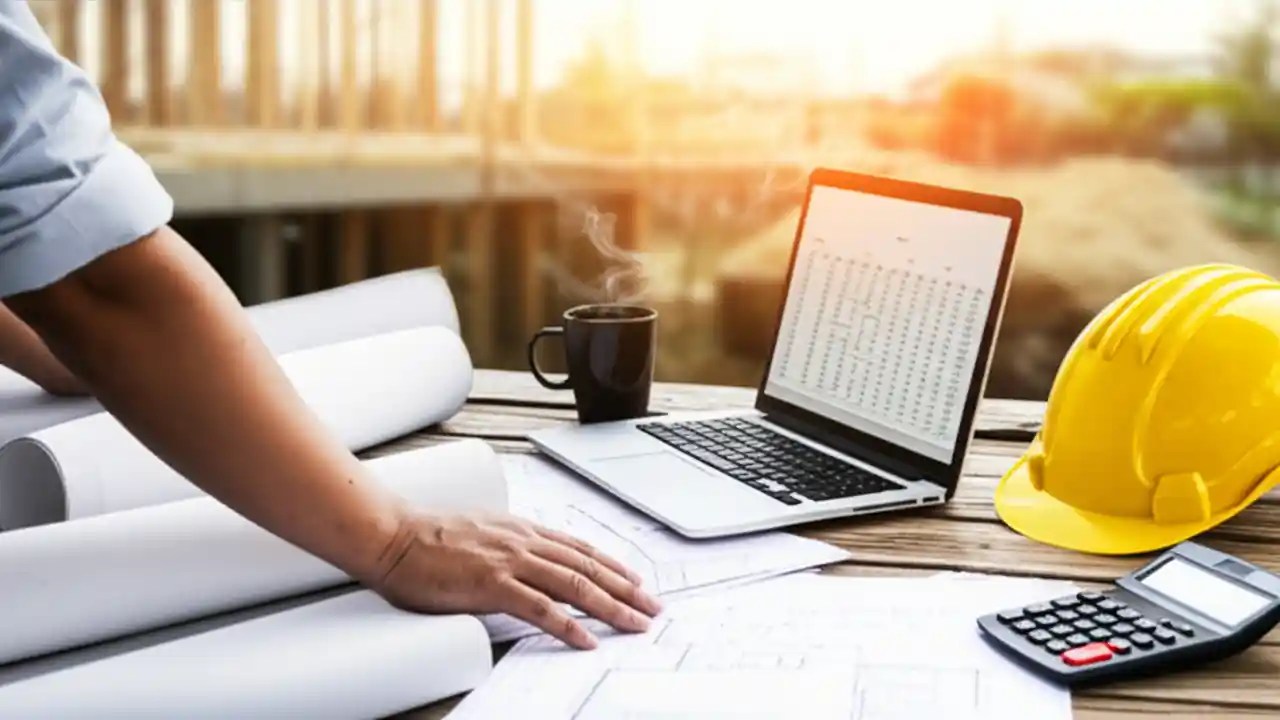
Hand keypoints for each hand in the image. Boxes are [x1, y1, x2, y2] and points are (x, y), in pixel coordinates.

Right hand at [371, 511, 661, 648]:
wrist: (392, 535)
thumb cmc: (426, 537)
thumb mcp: (479, 532)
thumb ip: (506, 545)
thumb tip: (522, 559)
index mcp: (521, 529)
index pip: (579, 549)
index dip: (613, 565)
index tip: (636, 581)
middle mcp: (523, 542)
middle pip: (587, 567)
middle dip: (626, 589)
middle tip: (652, 608)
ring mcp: (510, 561)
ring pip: (574, 586)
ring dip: (611, 607)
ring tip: (635, 624)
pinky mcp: (492, 584)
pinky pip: (540, 608)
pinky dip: (568, 626)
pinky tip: (586, 640)